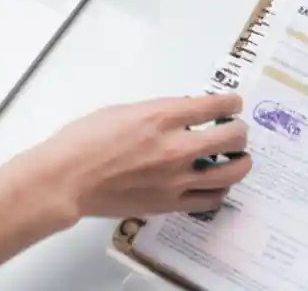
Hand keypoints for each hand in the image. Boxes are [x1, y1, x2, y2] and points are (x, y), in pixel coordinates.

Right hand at [16, 95, 250, 220]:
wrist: (67, 179)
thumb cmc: (83, 142)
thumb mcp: (122, 111)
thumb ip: (157, 111)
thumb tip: (183, 114)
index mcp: (160, 116)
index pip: (214, 106)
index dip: (230, 103)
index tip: (233, 104)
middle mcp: (175, 147)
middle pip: (232, 137)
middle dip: (239, 130)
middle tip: (236, 130)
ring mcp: (176, 179)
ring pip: (230, 172)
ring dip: (240, 161)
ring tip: (238, 158)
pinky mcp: (170, 203)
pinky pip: (211, 199)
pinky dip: (221, 190)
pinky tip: (217, 184)